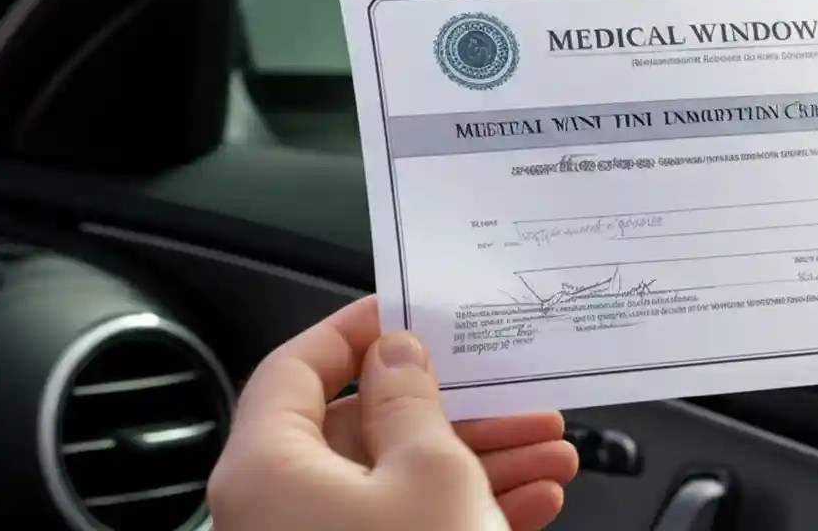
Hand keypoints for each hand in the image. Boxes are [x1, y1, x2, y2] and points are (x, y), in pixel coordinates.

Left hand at [208, 296, 578, 530]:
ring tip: (550, 451)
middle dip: (455, 410)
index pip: (296, 367)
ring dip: (478, 461)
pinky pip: (407, 529)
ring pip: (397, 483)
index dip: (353, 330)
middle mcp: (279, 510)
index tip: (405, 309)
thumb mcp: (428, 470)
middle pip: (365, 430)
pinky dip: (467, 510)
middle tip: (512, 393)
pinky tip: (533, 501)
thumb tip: (395, 352)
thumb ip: (411, 396)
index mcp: (267, 467)